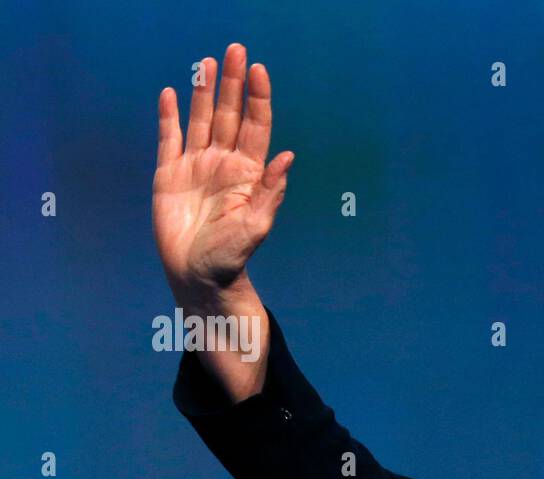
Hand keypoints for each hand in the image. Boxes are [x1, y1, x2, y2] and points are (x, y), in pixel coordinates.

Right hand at [153, 43, 292, 296]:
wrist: (198, 276)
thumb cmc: (232, 257)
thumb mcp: (256, 226)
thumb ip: (271, 192)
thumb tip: (289, 157)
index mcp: (248, 174)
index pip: (255, 127)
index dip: (258, 99)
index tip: (259, 70)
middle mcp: (223, 164)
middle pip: (228, 114)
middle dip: (232, 84)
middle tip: (235, 50)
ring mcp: (196, 166)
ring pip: (200, 120)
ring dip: (203, 91)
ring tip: (207, 63)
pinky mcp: (169, 175)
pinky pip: (169, 139)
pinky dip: (170, 117)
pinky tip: (173, 94)